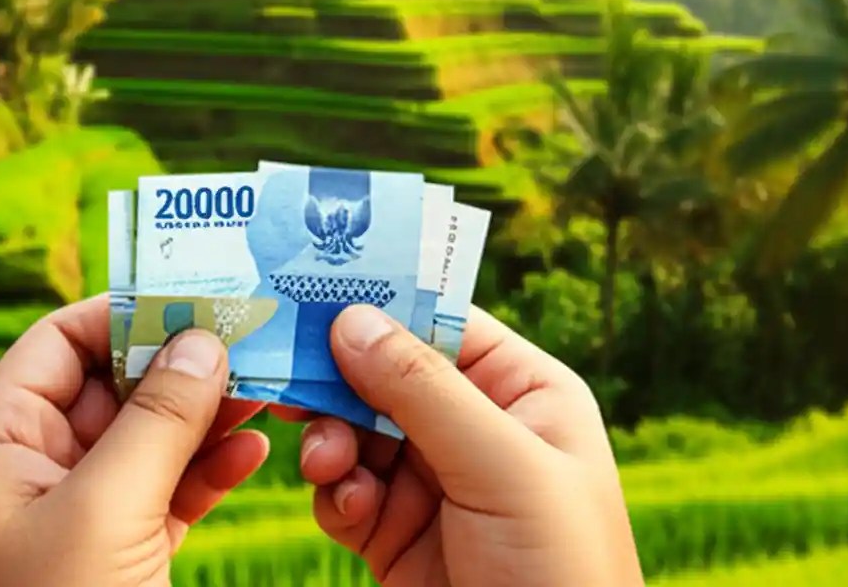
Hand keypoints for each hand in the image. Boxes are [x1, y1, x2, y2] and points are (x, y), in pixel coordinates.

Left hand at [0, 294, 268, 586]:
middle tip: (255, 338)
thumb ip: (157, 420)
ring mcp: (71, 517)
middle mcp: (27, 471)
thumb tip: (202, 339)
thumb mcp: (105, 513)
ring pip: (145, 441)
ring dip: (205, 416)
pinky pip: (161, 494)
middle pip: (111, 388)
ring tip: (269, 390)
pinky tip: (253, 453)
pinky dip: (205, 472)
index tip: (204, 297)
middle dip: (182, 364)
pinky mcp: (111, 558)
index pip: (60, 344)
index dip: (129, 314)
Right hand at [274, 304, 642, 586]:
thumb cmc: (561, 567)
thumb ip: (425, 390)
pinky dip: (336, 495)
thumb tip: (351, 318)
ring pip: (354, 431)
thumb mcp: (503, 467)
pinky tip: (350, 511)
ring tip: (328, 462)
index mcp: (523, 393)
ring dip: (331, 442)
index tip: (310, 287)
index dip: (380, 303)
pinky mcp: (396, 532)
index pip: (442, 323)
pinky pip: (345, 490)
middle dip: (339, 380)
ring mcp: (433, 481)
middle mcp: (476, 428)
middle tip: (286, 376)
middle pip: (384, 376)